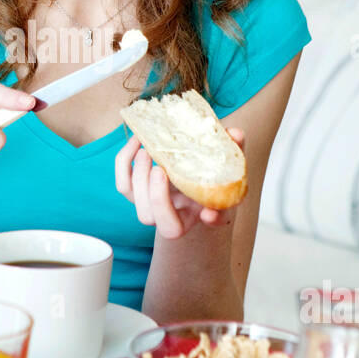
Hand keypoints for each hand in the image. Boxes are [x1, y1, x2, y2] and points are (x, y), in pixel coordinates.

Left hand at [115, 128, 244, 238]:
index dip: (211, 219)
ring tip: (146, 150)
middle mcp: (172, 216)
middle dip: (156, 196)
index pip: (210, 224)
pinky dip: (124, 163)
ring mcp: (151, 206)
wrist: (188, 171)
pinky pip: (123, 184)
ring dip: (138, 177)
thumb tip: (236, 133)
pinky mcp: (135, 192)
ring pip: (137, 204)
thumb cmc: (207, 172)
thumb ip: (233, 150)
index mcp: (198, 213)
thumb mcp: (225, 162)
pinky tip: (136, 142)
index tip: (209, 212)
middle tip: (161, 167)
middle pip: (157, 221)